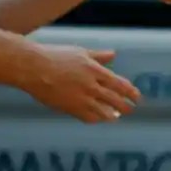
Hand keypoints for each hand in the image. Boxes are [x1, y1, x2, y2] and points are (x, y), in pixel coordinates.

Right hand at [24, 44, 141, 122]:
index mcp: (95, 70)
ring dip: (113, 114)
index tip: (137, 96)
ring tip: (116, 116)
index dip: (130, 92)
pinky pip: (88, 118)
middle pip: (115, 100)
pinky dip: (96, 118)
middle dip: (125, 106)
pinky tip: (98, 118)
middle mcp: (91, 86)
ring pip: (104, 112)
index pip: (119, 84)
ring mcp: (81, 99)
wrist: (33, 68)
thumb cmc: (55, 55)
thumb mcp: (80, 52)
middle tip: (130, 109)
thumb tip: (112, 54)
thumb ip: (98, 56)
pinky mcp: (70, 108)